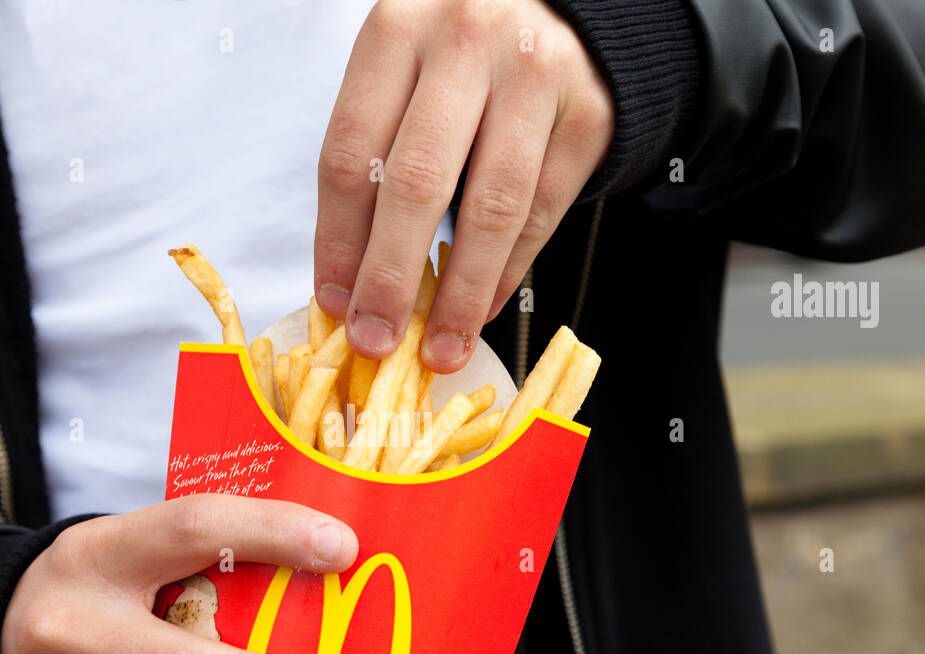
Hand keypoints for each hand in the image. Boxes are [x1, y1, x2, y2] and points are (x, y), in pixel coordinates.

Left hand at [314, 0, 612, 372]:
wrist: (564, 10)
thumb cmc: (459, 57)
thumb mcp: (403, 74)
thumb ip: (375, 156)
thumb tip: (350, 283)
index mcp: (397, 29)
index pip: (351, 153)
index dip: (338, 242)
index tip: (335, 304)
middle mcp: (464, 43)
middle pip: (416, 183)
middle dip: (391, 278)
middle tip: (377, 343)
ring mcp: (534, 76)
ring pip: (489, 207)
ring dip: (460, 294)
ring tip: (441, 350)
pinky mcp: (588, 115)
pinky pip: (542, 212)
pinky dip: (507, 272)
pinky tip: (482, 309)